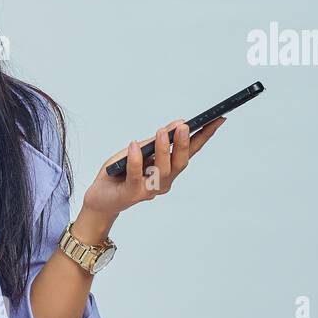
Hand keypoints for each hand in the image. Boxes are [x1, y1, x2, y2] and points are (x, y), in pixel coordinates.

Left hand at [80, 116, 225, 220]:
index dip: (204, 137)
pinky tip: (134, 145)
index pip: (190, 152)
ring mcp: (149, 190)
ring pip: (161, 170)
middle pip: (179, 163)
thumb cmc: (120, 172)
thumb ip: (155, 141)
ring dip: (163, 149)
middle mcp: (163, 181)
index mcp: (168, 169)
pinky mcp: (132, 193)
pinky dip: (136, 159)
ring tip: (161, 131)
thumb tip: (176, 124)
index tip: (217, 120)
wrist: (100, 197)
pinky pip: (136, 174)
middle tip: (184, 126)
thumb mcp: (138, 151)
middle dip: (183, 144)